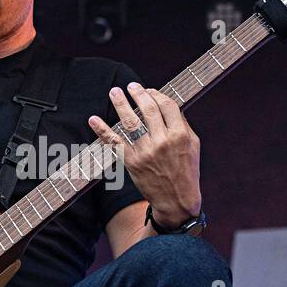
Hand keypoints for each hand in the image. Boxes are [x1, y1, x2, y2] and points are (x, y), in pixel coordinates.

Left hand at [88, 81, 201, 229]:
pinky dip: (102, 130)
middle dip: (138, 93)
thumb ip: (182, 125)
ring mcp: (145, 152)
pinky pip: (115, 143)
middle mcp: (162, 141)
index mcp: (180, 135)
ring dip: (120, 104)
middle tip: (130, 85)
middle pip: (148, 109)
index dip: (157, 94)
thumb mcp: (193, 145)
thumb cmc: (187, 171)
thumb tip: (167, 105)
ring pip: (130, 122)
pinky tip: (93, 120)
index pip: (167, 106)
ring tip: (114, 92)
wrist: (177, 200)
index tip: (149, 90)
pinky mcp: (132, 162)